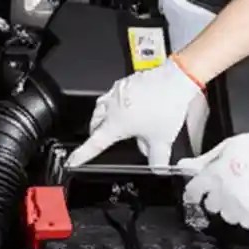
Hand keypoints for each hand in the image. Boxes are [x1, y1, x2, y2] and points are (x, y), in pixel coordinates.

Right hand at [66, 58, 205, 167]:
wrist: (176, 80)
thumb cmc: (166, 106)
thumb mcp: (163, 140)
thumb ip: (157, 160)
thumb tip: (157, 168)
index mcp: (115, 124)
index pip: (94, 144)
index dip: (81, 155)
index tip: (71, 161)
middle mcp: (112, 107)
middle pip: (94, 124)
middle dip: (96, 134)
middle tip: (104, 142)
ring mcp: (117, 92)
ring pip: (101, 108)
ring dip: (103, 118)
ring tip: (114, 123)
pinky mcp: (125, 82)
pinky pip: (113, 95)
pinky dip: (116, 104)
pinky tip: (128, 107)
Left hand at [176, 123, 248, 228]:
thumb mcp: (228, 146)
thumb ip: (205, 159)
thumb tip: (185, 166)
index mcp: (214, 175)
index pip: (193, 191)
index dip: (194, 192)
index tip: (196, 194)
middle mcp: (224, 193)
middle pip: (210, 205)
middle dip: (216, 197)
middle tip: (227, 188)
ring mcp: (239, 206)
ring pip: (226, 216)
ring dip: (231, 208)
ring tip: (242, 196)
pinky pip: (245, 222)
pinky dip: (247, 215)